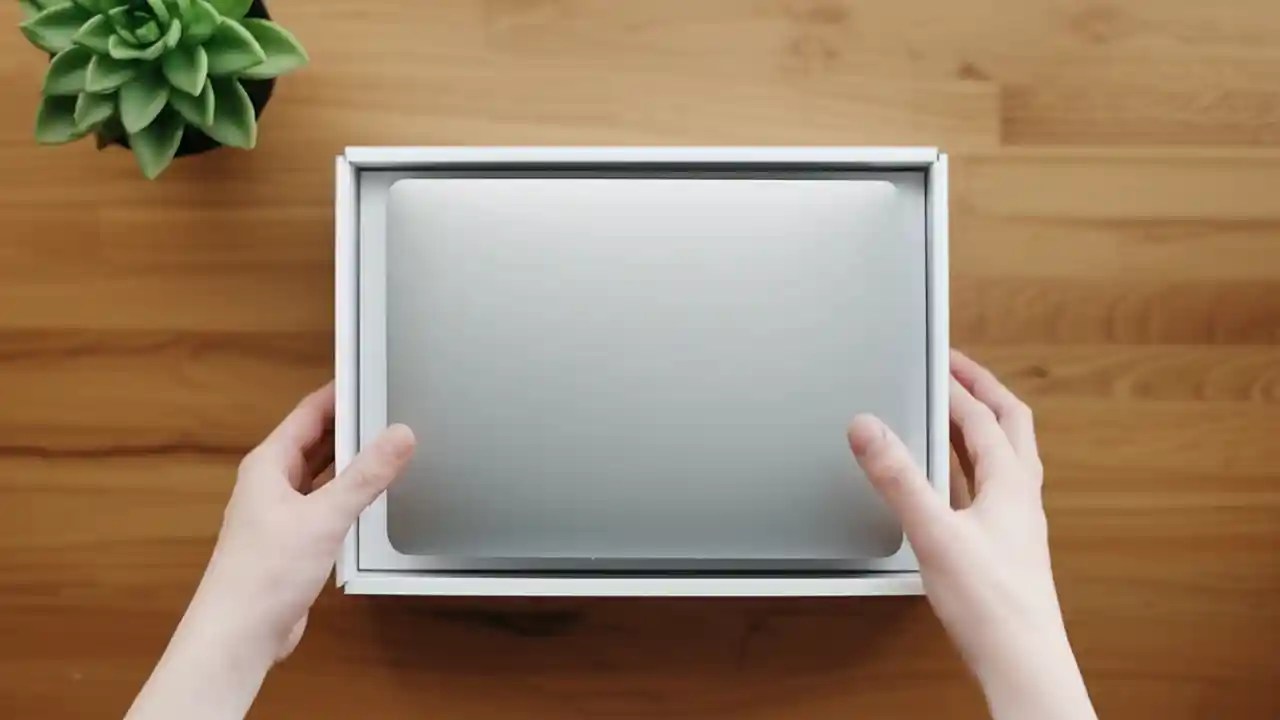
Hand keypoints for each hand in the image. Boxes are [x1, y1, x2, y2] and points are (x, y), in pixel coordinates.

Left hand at [127, 383, 415, 719]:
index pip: (308, 413)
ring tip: (386, 448)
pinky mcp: (292, 540)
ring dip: (350, 463)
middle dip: (351, 426)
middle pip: (315, 441)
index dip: (340, 392)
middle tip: (388, 409)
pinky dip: (347, 495)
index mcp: (268, 465)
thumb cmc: (261, 577)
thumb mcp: (325, 517)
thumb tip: (398, 436)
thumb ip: (365, 476)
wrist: (239, 634)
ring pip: (320, 474)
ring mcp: (280, 513)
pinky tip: (369, 498)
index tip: (368, 375)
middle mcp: (270, 484)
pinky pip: (324, 503)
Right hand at [847, 351, 1095, 719]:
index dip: (959, 386)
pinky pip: (991, 488)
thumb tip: (869, 428)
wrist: (1021, 661)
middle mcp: (1020, 497)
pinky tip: (949, 480)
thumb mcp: (933, 534)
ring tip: (953, 410)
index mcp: (1011, 484)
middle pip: (1011, 426)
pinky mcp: (1005, 545)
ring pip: (1005, 457)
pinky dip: (971, 465)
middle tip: (958, 368)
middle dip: (984, 391)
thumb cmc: (991, 606)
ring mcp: (1016, 521)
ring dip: (981, 425)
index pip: (985, 418)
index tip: (936, 361)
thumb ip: (897, 478)